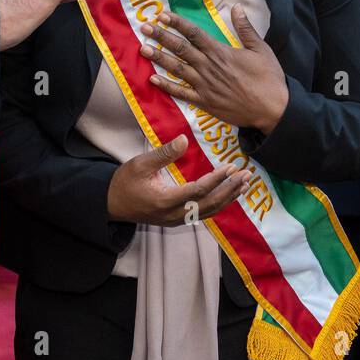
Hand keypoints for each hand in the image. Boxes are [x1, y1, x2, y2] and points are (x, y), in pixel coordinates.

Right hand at [106, 134, 251, 225]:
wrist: (112, 204)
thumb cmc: (125, 182)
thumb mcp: (140, 164)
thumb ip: (164, 153)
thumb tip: (184, 139)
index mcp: (165, 200)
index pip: (197, 191)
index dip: (216, 180)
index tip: (230, 167)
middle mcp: (174, 214)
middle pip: (209, 205)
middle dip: (230, 190)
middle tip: (247, 175)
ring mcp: (177, 220)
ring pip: (210, 212)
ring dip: (229, 198)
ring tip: (245, 184)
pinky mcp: (179, 220)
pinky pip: (204, 213)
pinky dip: (220, 203)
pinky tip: (230, 194)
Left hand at [139, 6, 288, 134]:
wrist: (272, 109)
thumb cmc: (268, 78)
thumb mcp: (261, 49)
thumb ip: (246, 28)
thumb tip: (237, 7)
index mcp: (221, 52)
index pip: (194, 33)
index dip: (177, 23)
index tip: (162, 15)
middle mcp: (209, 66)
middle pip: (180, 48)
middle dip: (161, 36)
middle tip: (144, 27)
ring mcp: (204, 85)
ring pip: (177, 69)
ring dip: (159, 58)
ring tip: (143, 49)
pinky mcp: (204, 102)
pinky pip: (181, 93)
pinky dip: (166, 86)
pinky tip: (153, 79)